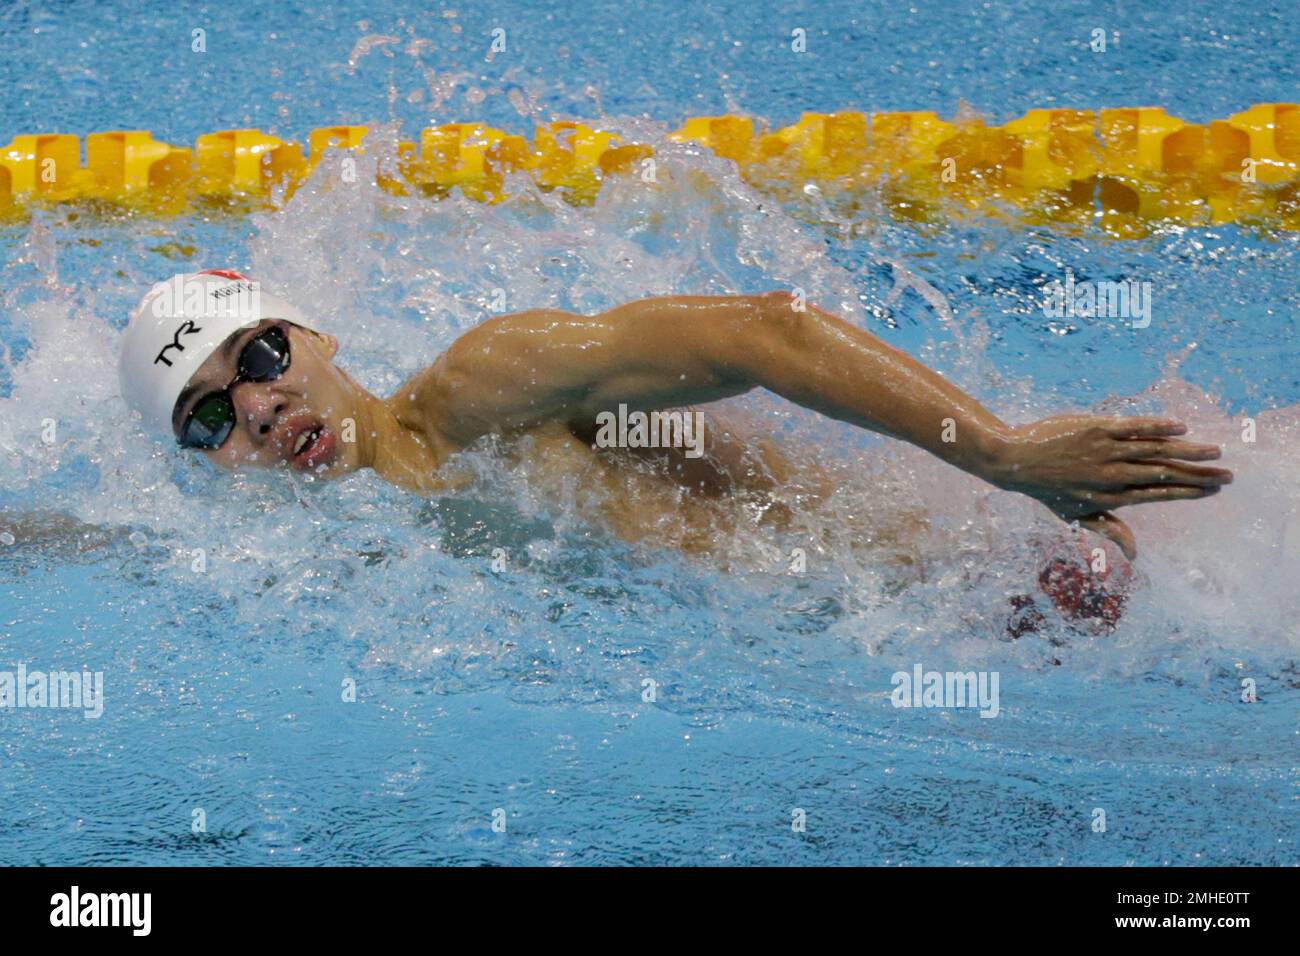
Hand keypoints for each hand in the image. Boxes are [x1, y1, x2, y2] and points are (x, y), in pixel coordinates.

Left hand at [984, 415, 1231, 558]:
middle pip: (1163, 474)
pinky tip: (1180, 427)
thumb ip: (1110, 530)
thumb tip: (1135, 557)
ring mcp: (1104, 451)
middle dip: (1198, 475)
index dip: (1188, 493)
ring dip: (1187, 450)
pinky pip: (1132, 427)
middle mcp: (1111, 475)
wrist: (1014, 460)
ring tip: (1215, 451)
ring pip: (1153, 450)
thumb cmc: (1047, 489)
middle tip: (1229, 474)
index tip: (1214, 490)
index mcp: (1111, 497)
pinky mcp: (1095, 429)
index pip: (1158, 494)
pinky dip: (1156, 426)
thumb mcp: (1076, 515)